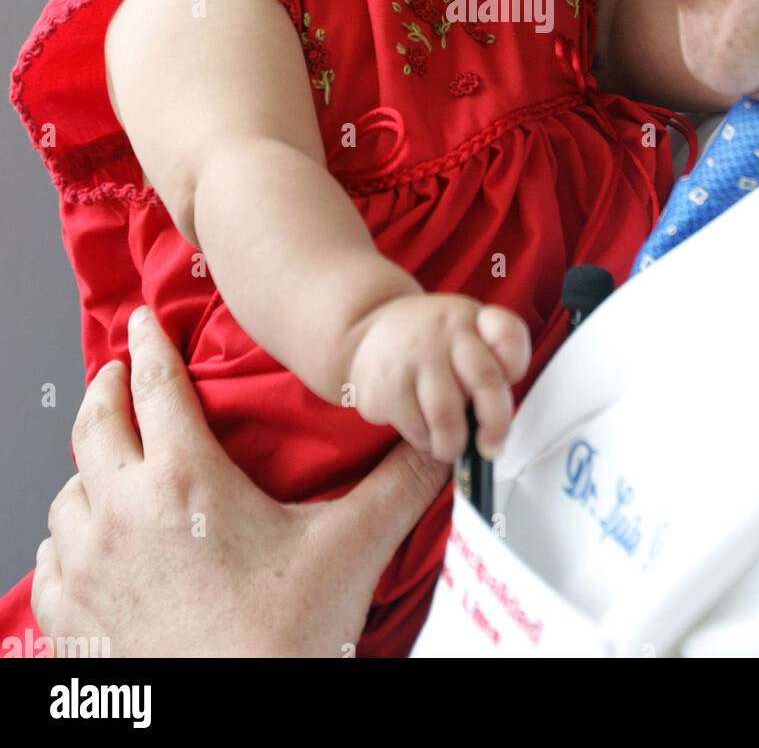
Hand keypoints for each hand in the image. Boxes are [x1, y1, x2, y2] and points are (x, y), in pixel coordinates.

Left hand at [32, 306, 449, 656]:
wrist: (240, 719)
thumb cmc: (285, 641)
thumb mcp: (349, 548)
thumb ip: (397, 485)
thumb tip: (435, 441)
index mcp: (185, 481)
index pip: (157, 387)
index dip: (150, 344)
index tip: (144, 321)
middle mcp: (123, 513)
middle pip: (96, 425)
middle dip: (107, 389)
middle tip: (118, 373)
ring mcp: (90, 566)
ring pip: (68, 493)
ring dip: (88, 468)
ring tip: (109, 462)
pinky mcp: (73, 616)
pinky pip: (51, 557)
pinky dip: (67, 535)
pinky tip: (87, 538)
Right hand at [349, 295, 531, 462]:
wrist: (372, 333)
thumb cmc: (433, 345)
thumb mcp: (467, 333)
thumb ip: (493, 365)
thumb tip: (497, 430)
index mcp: (471, 319)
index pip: (508, 334)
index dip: (516, 363)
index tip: (510, 382)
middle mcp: (443, 331)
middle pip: (486, 380)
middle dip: (496, 424)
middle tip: (490, 446)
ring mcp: (412, 356)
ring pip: (447, 417)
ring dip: (454, 443)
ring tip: (451, 446)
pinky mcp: (385, 385)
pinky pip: (416, 429)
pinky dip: (424, 440)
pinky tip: (422, 429)